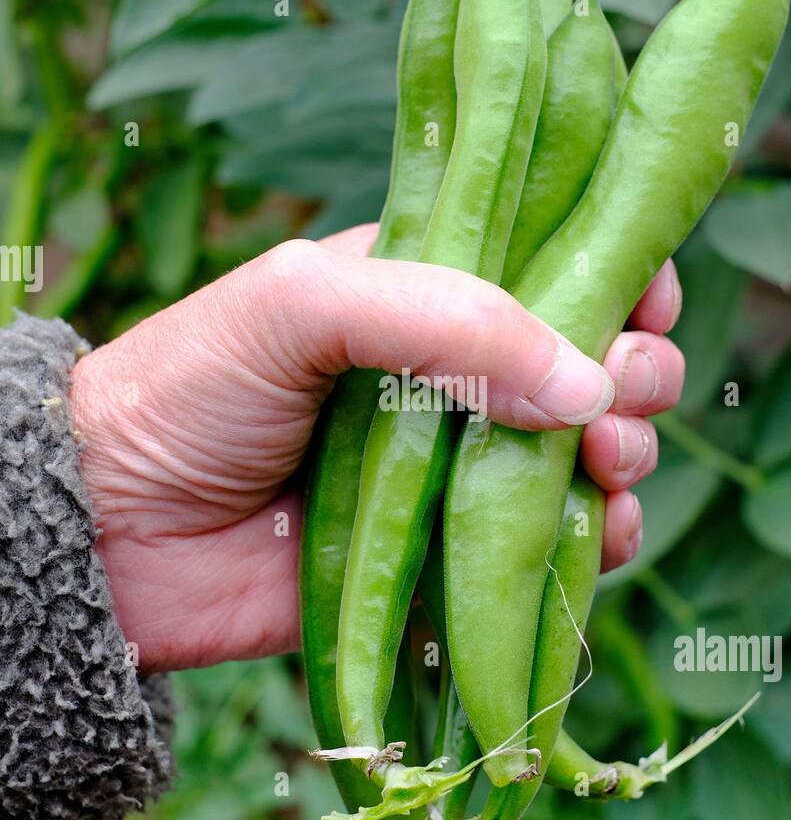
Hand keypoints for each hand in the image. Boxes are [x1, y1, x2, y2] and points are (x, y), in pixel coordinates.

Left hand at [69, 228, 682, 671]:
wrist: (116, 530)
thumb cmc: (191, 389)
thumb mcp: (306, 303)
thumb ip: (448, 319)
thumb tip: (588, 382)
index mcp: (424, 290)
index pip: (555, 263)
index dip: (618, 273)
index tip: (645, 298)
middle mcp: (453, 376)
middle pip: (592, 363)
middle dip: (639, 371)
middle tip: (625, 394)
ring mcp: (457, 468)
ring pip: (590, 455)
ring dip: (631, 455)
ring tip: (611, 462)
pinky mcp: (450, 556)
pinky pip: (555, 547)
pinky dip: (603, 540)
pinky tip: (604, 530)